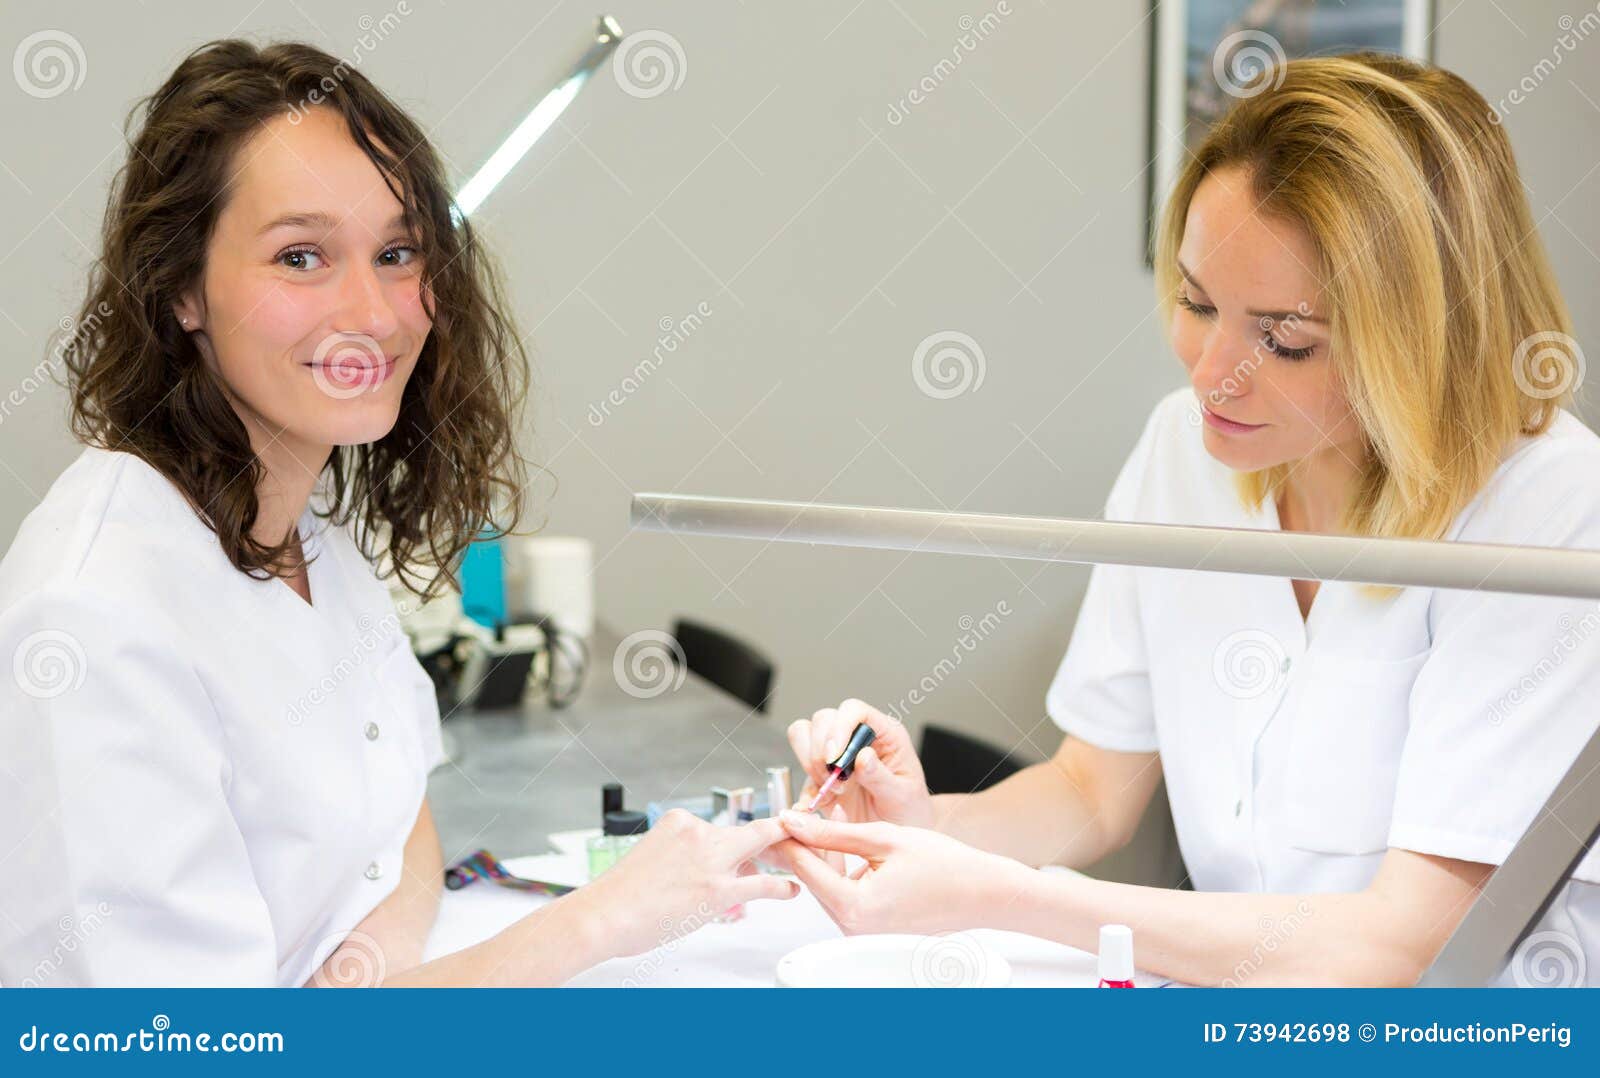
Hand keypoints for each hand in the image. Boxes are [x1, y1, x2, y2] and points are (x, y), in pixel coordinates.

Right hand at [577, 809, 798, 958]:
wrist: (603, 915)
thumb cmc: (618, 896)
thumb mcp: (652, 855)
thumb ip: (683, 855)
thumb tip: (706, 871)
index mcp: (679, 822)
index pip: (718, 828)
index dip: (739, 838)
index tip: (755, 835)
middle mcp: (698, 832)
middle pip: (748, 830)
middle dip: (774, 833)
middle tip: (793, 834)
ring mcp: (711, 859)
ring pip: (759, 849)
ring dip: (779, 858)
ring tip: (795, 864)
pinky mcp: (719, 888)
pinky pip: (762, 883)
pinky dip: (781, 887)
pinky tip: (792, 891)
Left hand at [777, 810, 1027, 936]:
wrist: (984, 893)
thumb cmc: (946, 865)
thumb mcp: (883, 837)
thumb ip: (833, 832)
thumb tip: (795, 822)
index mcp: (854, 907)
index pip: (804, 867)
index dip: (789, 836)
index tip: (781, 813)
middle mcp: (854, 928)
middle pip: (813, 879)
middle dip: (807, 843)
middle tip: (802, 809)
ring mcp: (863, 933)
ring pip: (828, 886)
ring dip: (826, 854)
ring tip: (832, 815)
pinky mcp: (873, 930)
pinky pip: (847, 896)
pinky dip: (844, 869)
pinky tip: (850, 841)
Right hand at [787, 699, 935, 826]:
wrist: (897, 838)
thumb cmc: (909, 810)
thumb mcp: (902, 797)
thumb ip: (881, 777)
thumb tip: (863, 756)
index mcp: (884, 733)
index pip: (854, 710)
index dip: (839, 727)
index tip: (834, 758)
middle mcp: (857, 738)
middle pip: (823, 720)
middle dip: (821, 751)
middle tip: (835, 781)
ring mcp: (837, 755)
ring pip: (804, 735)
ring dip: (810, 764)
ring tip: (830, 791)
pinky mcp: (822, 776)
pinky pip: (800, 771)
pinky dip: (804, 790)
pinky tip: (820, 806)